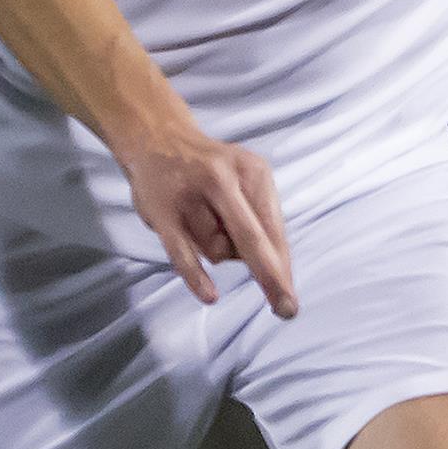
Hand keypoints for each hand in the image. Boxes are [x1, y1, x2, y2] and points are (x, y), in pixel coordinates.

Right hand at [119, 123, 297, 318]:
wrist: (158, 139)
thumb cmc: (211, 170)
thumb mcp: (245, 178)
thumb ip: (261, 218)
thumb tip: (277, 270)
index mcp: (252, 171)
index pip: (273, 227)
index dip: (283, 266)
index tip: (289, 296)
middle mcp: (223, 179)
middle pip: (253, 239)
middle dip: (271, 276)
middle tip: (286, 309)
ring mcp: (190, 195)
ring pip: (217, 251)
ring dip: (214, 250)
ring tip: (200, 220)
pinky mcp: (163, 213)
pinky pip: (183, 253)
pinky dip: (196, 276)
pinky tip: (211, 295)